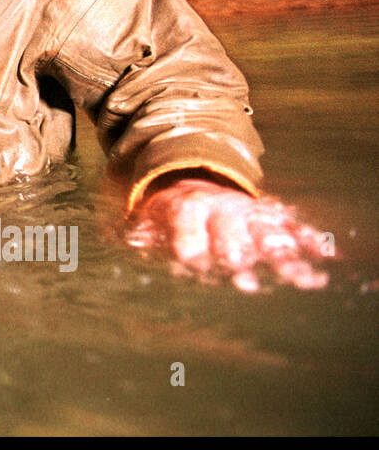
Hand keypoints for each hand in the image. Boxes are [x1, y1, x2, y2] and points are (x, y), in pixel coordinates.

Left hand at [126, 172, 332, 290]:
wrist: (195, 174)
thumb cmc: (168, 210)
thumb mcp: (146, 215)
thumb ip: (136, 232)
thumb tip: (124, 240)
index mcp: (187, 209)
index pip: (188, 229)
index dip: (189, 246)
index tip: (193, 264)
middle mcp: (220, 209)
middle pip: (230, 232)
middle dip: (235, 249)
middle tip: (241, 266)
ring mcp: (247, 210)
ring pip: (265, 230)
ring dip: (281, 252)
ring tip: (299, 276)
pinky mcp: (268, 214)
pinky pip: (291, 225)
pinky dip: (308, 239)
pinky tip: (325, 255)